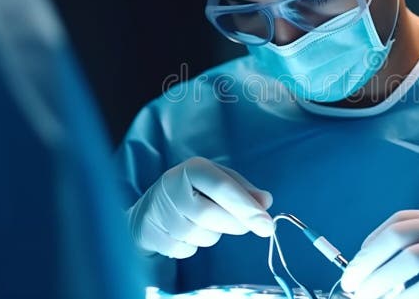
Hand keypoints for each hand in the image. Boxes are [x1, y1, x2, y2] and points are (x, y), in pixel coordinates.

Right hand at [127, 156, 273, 258]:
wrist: (150, 209)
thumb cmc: (194, 192)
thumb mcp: (220, 182)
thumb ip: (244, 191)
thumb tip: (266, 201)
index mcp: (193, 168)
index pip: (222, 187)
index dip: (246, 207)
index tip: (268, 225)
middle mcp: (173, 186)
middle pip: (211, 214)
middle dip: (236, 224)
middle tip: (248, 225)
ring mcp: (159, 211)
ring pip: (200, 235)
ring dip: (213, 235)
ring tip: (206, 222)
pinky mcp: (150, 234)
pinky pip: (185, 250)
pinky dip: (194, 246)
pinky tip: (188, 233)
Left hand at [341, 211, 418, 298]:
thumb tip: (374, 271)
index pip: (400, 220)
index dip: (374, 239)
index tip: (357, 261)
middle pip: (399, 236)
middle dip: (370, 260)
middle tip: (351, 282)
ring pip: (412, 260)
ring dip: (382, 280)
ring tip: (365, 296)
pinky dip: (408, 295)